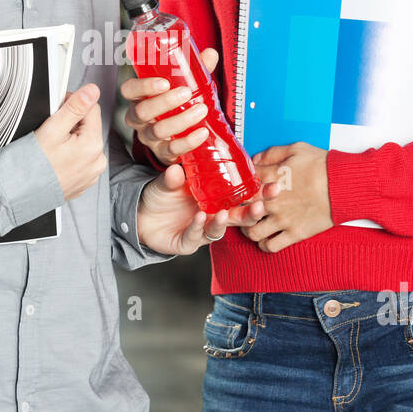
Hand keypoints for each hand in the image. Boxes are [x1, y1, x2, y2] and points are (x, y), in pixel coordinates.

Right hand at [34, 85, 106, 200]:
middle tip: (50, 134)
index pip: (91, 109)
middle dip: (71, 125)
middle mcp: (97, 161)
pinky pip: (81, 160)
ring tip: (51, 150)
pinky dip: (70, 157)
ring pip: (84, 143)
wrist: (19, 194)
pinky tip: (55, 161)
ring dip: (71, 141)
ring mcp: (91, 174)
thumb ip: (75, 108)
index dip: (73, 105)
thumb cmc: (32, 164)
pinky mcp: (84, 182)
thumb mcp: (52, 129)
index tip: (56, 113)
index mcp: (93, 145)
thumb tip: (93, 90)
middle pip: (89, 127)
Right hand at [121, 47, 220, 166]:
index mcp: (139, 98)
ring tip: (201, 109)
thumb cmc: (178, 104)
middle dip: (164, 102)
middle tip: (186, 93)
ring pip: (158, 130)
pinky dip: (188, 142)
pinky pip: (172, 149)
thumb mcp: (183, 85)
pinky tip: (202, 132)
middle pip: (142, 111)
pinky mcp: (163, 153)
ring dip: (180, 120)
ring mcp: (149, 137)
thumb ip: (194, 71)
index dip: (142, 86)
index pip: (129, 90)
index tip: (164, 82)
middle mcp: (139, 119)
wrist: (182, 135)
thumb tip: (210, 54)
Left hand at [135, 161, 266, 255]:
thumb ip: (174, 176)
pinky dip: (197, 227)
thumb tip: (177, 168)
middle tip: (263, 205)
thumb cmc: (160, 196)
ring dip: (223, 222)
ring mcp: (201, 230)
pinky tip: (199, 218)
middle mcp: (212, 215)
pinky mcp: (187, 243)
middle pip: (238, 216)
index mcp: (216, 198)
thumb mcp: (167, 181)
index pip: (242, 195)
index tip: (273, 184)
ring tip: (225, 214)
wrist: (139, 216)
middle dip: (252, 212)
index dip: (258, 192)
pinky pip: (195, 237)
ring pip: (219, 230)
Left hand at [241, 142, 332, 251]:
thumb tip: (255, 160)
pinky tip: (267, 237)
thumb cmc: (322, 166)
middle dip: (236, 211)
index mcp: (269, 178)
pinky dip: (265, 244)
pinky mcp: (294, 233)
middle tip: (238, 210)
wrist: (343, 185)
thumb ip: (271, 154)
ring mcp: (282, 219)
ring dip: (249, 229)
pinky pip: (270, 246)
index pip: (240, 185)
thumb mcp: (295, 149)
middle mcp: (272, 201)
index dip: (236, 188)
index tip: (238, 190)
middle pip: (240, 210)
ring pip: (251, 232)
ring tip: (253, 224)